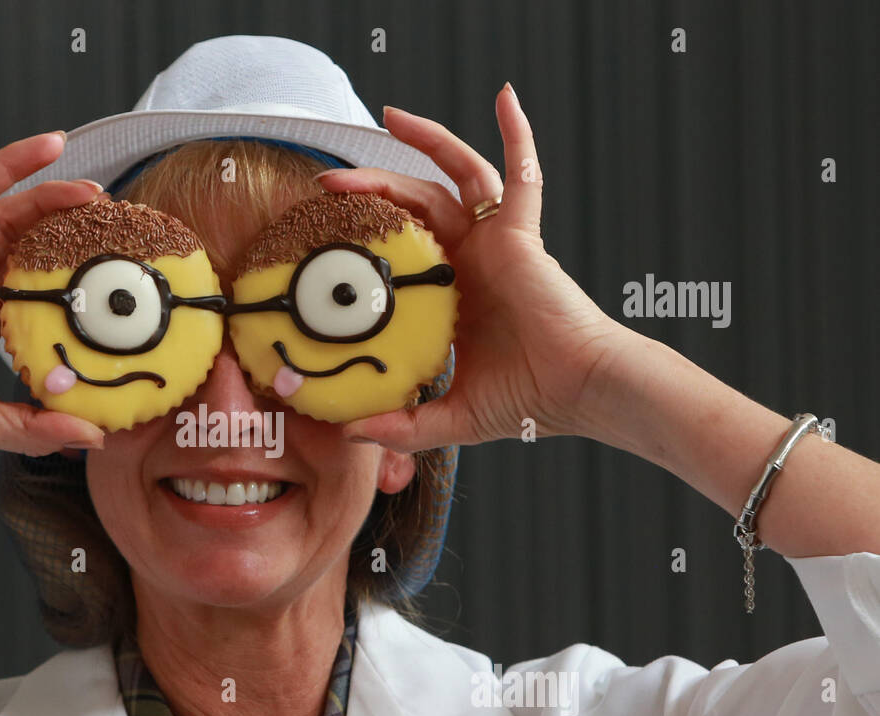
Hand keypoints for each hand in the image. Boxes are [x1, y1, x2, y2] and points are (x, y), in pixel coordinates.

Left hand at [316, 85, 635, 450]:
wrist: (578, 390)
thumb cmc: (529, 399)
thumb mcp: (451, 416)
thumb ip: (402, 425)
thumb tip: (351, 432)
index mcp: (451, 294)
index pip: (400, 250)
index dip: (364, 237)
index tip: (321, 233)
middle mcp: (471, 260)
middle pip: (415, 205)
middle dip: (372, 187)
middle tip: (328, 181)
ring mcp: (497, 242)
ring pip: (458, 175)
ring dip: (427, 142)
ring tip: (390, 116)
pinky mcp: (522, 234)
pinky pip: (522, 174)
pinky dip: (516, 135)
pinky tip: (505, 98)